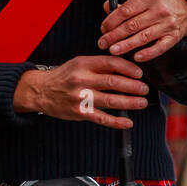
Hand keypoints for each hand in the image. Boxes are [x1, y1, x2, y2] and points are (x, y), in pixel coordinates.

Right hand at [13, 56, 148, 128]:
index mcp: (84, 64)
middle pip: (113, 82)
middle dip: (133, 86)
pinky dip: (116, 121)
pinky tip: (128, 122)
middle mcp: (82, 79)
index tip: (139, 73)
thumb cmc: (65, 76)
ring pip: (110, 100)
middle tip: (144, 89)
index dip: (128, 68)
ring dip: (129, 102)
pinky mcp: (79, 113)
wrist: (41, 91)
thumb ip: (99, 65)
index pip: (111, 63)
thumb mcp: (79, 63)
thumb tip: (126, 69)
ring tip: (141, 102)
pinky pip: (101, 118)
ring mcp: (80, 97)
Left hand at [98, 0, 186, 62]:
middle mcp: (159, 10)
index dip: (111, 21)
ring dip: (126, 45)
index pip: (126, 11)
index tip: (103, 29)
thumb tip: (106, 7)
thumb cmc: (160, 3)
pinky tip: (136, 57)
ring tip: (113, 50)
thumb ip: (125, 5)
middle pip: (132, 25)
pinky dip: (148, 53)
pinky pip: (159, 47)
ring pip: (143, 37)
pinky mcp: (174, 37)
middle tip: (102, 43)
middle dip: (114, 35)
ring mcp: (168, 24)